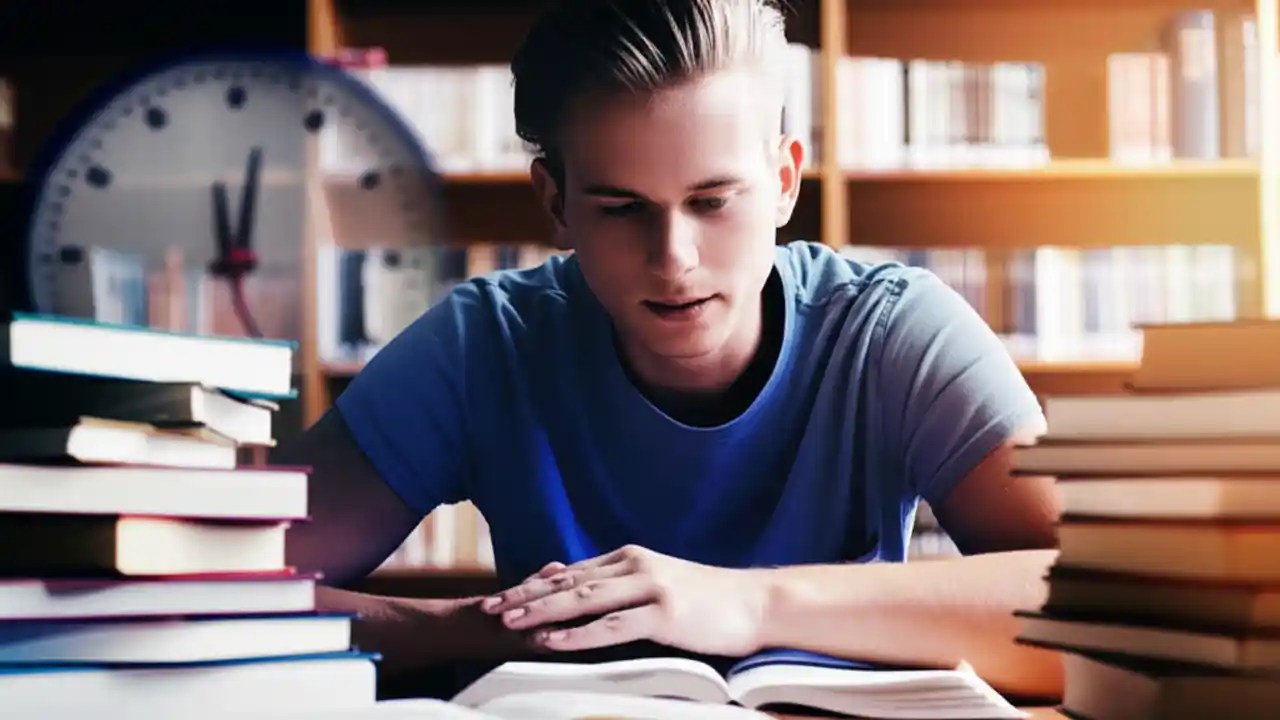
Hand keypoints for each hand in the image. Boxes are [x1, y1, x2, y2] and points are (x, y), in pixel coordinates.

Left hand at [479, 545, 769, 656]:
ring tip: (510, 622)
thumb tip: (576, 588)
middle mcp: (634, 566)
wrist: (755, 603)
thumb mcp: (658, 583)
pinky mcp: (664, 614)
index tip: (500, 597)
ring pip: (583, 599)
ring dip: (542, 612)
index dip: (531, 585)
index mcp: (629, 558)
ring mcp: (649, 588)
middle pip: (567, 581)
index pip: (569, 572)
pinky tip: (553, 642)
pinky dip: (578, 634)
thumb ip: (618, 584)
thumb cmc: (707, 600)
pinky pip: (612, 625)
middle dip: (525, 596)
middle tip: (489, 609)